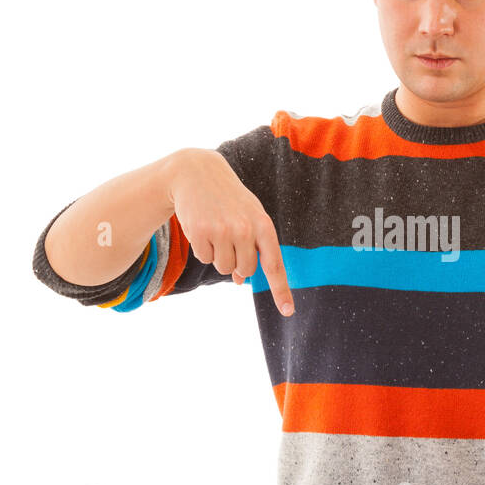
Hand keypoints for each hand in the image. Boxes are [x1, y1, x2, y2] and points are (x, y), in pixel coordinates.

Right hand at [167, 149, 294, 314]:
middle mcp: (245, 229)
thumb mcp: (247, 218)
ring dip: (218, 255)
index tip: (288, 312)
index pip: (274, 265)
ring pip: (224, 268)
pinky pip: (204, 258)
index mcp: (263, 225)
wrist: (197, 173)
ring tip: (216, 229)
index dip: (281, 291)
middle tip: (229, 234)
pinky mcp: (200, 232)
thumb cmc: (229, 200)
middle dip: (236, 260)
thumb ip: (252, 248)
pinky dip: (202, 248)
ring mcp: (222, 230)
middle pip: (244, 270)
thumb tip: (241, 280)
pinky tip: (202, 226)